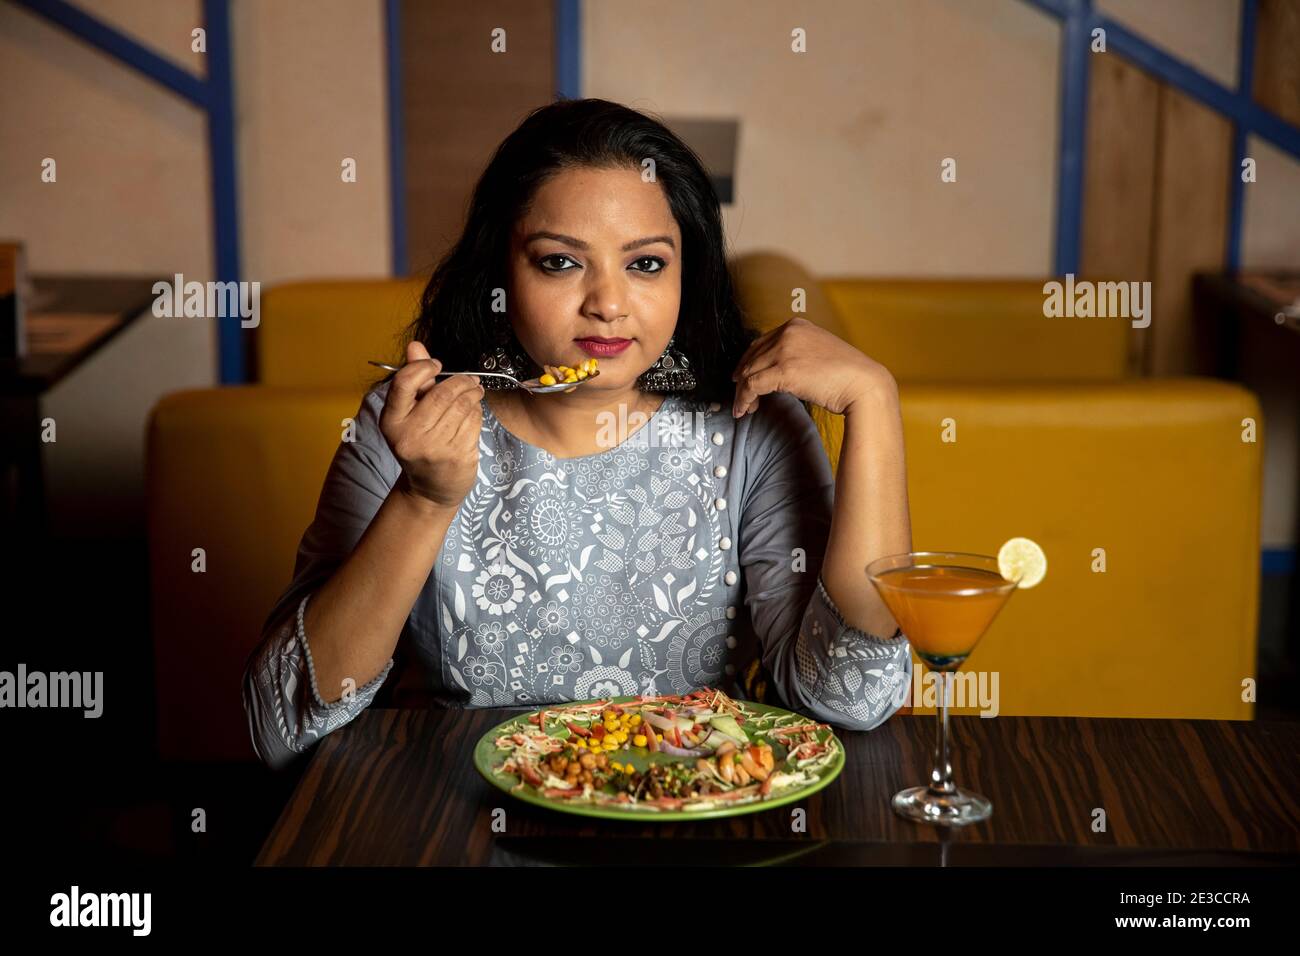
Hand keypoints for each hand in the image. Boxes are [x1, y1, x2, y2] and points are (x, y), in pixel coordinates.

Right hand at [379, 340, 483, 508]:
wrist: (430, 489)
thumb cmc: (420, 443)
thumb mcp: (409, 414)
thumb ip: (414, 379)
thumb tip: (416, 346)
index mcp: (391, 422)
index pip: (404, 383)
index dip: (423, 367)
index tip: (436, 365)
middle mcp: (410, 436)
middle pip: (442, 393)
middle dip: (460, 382)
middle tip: (469, 380)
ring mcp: (435, 449)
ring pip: (462, 406)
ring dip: (473, 395)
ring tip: (475, 392)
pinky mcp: (457, 456)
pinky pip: (474, 422)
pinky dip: (477, 413)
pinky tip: (473, 413)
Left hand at [730, 317, 896, 416]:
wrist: (864, 385)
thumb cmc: (847, 375)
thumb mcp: (818, 353)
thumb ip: (797, 353)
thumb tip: (777, 371)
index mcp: (796, 326)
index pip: (761, 343)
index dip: (748, 362)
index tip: (743, 376)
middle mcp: (788, 333)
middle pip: (752, 357)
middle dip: (743, 379)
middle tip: (740, 396)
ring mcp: (785, 350)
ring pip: (748, 372)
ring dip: (742, 393)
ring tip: (743, 408)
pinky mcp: (783, 370)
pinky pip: (752, 386)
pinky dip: (743, 399)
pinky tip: (744, 410)